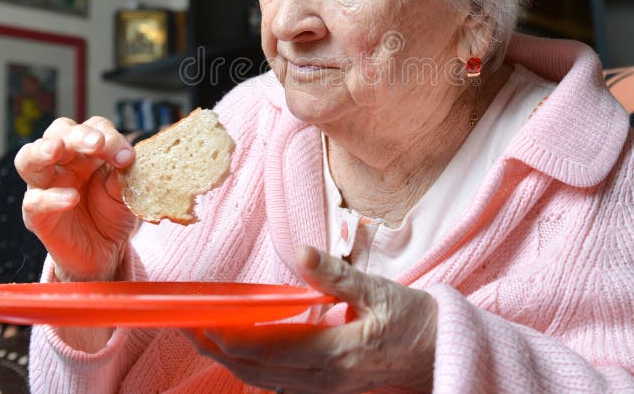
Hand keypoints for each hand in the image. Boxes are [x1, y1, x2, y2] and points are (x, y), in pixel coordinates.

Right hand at [16, 116, 137, 281]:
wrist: (105, 252)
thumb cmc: (112, 212)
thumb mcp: (124, 190)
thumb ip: (123, 173)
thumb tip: (129, 156)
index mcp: (87, 151)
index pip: (93, 128)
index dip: (109, 136)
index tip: (127, 156)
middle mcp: (63, 162)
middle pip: (59, 132)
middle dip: (77, 134)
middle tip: (96, 143)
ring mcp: (45, 186)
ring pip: (28, 158)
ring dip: (42, 150)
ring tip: (56, 149)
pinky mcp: (36, 215)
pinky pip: (34, 201)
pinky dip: (51, 198)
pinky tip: (71, 199)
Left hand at [185, 246, 436, 393]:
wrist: (444, 354)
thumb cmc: (416, 321)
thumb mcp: (379, 291)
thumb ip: (336, 276)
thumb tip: (300, 252)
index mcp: (335, 352)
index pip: (267, 348)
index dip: (229, 336)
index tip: (202, 318)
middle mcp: (325, 379)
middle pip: (257, 370)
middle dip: (219, 351)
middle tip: (189, 328)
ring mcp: (328, 390)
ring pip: (266, 383)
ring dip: (233, 362)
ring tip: (208, 339)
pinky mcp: (332, 390)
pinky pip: (284, 387)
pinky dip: (257, 371)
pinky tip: (246, 356)